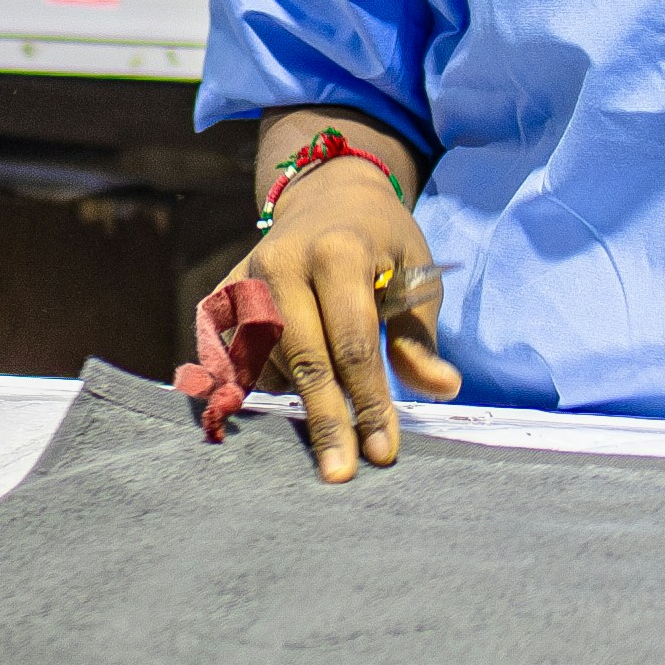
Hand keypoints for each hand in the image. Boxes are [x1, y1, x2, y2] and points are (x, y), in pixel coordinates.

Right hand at [236, 128, 460, 483]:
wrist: (328, 193)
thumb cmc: (382, 240)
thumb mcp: (416, 276)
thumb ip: (418, 338)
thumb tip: (441, 389)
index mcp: (338, 252)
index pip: (353, 342)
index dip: (369, 400)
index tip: (382, 450)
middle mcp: (282, 263)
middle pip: (303, 357)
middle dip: (325, 419)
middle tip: (341, 472)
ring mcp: (246, 276)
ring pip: (267, 360)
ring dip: (295, 404)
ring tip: (326, 440)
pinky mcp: (223, 291)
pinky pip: (234, 353)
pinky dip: (258, 385)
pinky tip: (281, 408)